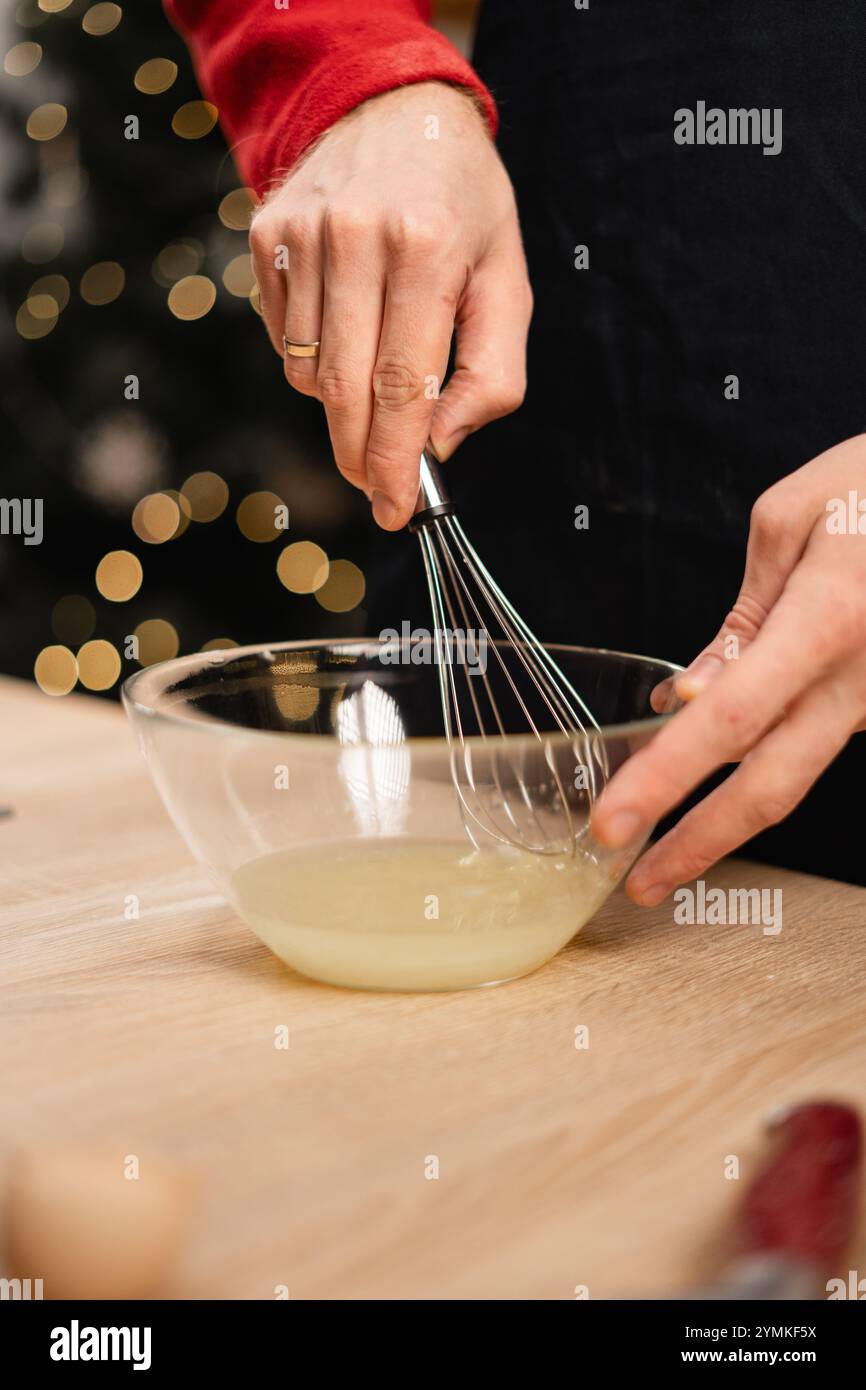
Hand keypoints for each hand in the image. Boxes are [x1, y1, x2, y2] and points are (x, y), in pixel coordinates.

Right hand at [250, 82, 531, 528]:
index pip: (402, 385)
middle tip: (380, 487)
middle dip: (362, 455)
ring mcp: (302, 233)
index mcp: (428, 247)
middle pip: (344, 389)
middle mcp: (357, 237)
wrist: (390, 102)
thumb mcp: (506, 278)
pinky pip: (282, 337)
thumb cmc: (462, 203)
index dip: (396, 461)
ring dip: (341, 402)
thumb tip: (442, 444)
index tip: (395, 511)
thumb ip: (492, 372)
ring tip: (375, 371)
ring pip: (306, 371)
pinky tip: (345, 327)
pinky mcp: (267, 234)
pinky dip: (311, 357)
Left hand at [592, 433, 865, 903]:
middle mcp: (862, 678)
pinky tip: (721, 760)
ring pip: (797, 771)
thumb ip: (743, 615)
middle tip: (638, 884)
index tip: (614, 823)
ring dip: (728, 811)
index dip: (667, 778)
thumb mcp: (794, 519)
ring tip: (666, 837)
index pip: (730, 719)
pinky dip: (766, 757)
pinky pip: (819, 739)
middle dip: (699, 844)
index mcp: (828, 622)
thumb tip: (693, 692)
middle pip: (773, 785)